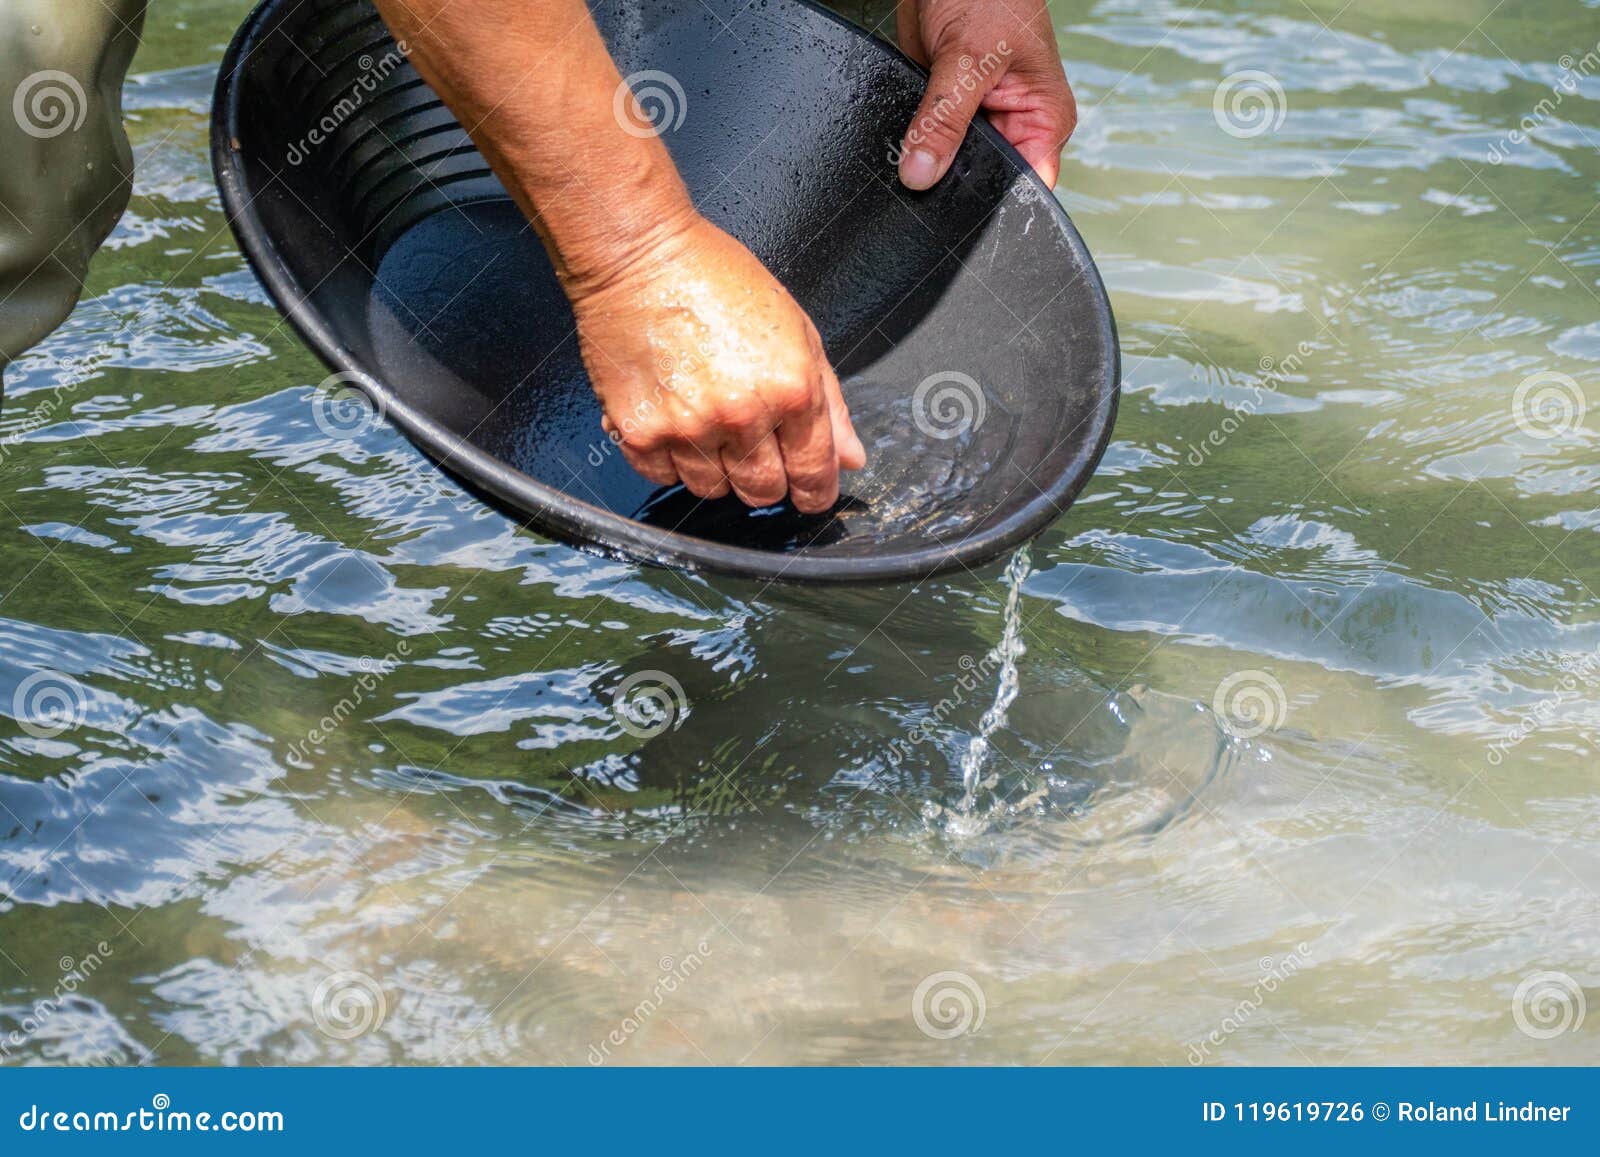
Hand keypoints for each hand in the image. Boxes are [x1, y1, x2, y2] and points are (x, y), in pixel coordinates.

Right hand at [570, 214, 866, 513]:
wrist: (639, 254)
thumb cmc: (716, 278)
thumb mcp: (796, 330)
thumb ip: (830, 401)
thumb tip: (850, 458)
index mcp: (791, 390)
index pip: (813, 473)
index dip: (814, 491)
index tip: (809, 492)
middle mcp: (742, 417)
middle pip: (762, 492)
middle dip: (766, 480)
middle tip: (754, 449)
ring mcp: (688, 428)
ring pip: (712, 490)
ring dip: (716, 469)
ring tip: (708, 424)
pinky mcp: (640, 431)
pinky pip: (662, 476)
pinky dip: (670, 460)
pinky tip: (674, 422)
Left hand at [895, 0, 1077, 189]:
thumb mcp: (967, 59)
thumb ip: (944, 119)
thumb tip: (922, 173)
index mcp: (1043, 118)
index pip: (1029, 185)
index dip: (996, 202)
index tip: (960, 208)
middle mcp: (1013, 124)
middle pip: (985, 179)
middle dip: (955, 182)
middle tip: (925, 179)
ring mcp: (977, 120)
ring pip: (951, 163)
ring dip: (931, 159)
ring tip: (914, 151)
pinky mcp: (945, 110)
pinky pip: (928, 140)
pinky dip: (914, 141)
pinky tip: (904, 138)